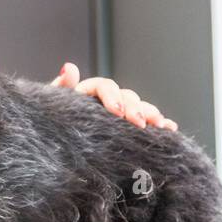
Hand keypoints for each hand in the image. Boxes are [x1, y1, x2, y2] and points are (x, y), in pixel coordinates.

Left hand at [51, 62, 177, 130]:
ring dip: (151, 115)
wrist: (53, 154)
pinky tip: (170, 129)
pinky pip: (147, 125)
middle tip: (140, 123)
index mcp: (87, 94)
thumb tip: (69, 67)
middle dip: (135, 108)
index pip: (104, 87)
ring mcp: (119, 116)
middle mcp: (106, 102)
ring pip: (139, 109)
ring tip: (159, 125)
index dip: (113, 96)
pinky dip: (160, 126)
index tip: (118, 112)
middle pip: (126, 97)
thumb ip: (62, 89)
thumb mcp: (54, 108)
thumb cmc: (51, 128)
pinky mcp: (128, 131)